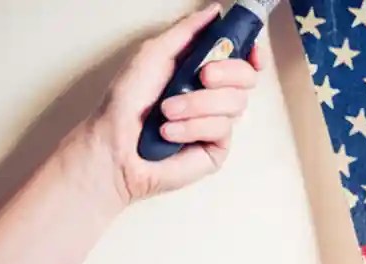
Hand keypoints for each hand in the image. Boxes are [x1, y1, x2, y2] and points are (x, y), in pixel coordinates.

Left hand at [85, 6, 263, 203]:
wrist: (115, 147)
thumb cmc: (125, 104)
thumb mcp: (153, 54)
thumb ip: (186, 32)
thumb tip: (214, 11)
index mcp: (200, 70)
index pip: (241, 58)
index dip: (251, 52)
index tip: (250, 51)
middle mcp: (212, 95)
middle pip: (247, 78)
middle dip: (227, 72)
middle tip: (202, 77)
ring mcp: (217, 122)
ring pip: (235, 103)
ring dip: (196, 104)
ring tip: (166, 112)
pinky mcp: (216, 148)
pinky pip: (221, 129)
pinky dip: (192, 127)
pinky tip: (169, 133)